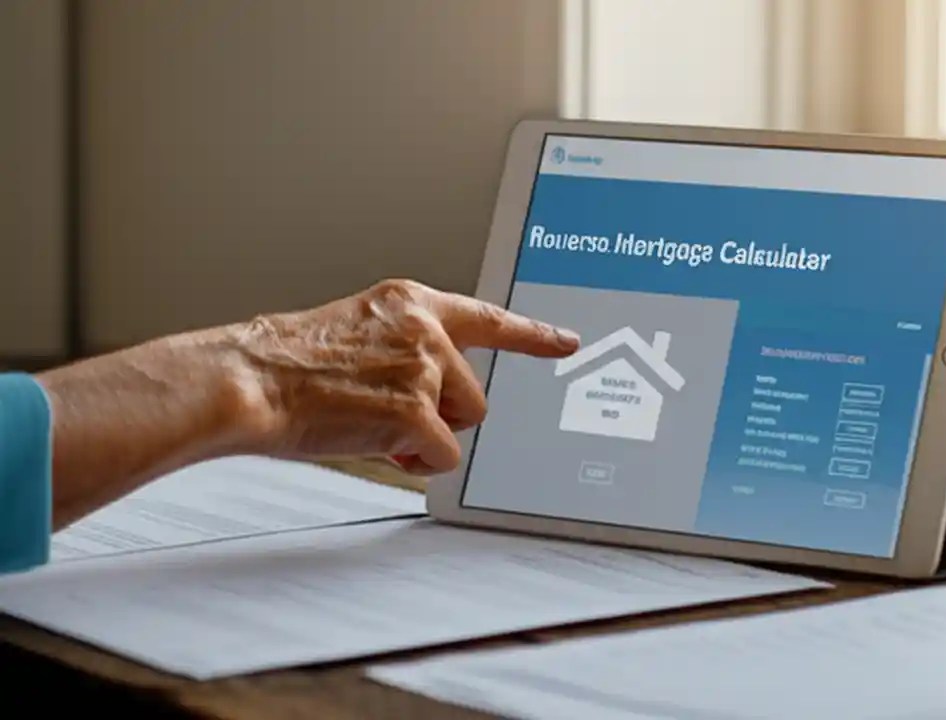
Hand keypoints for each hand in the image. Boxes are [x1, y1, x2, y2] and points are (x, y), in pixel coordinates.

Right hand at [232, 279, 578, 473]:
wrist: (249, 380)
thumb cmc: (289, 366)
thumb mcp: (358, 335)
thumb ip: (405, 351)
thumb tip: (434, 399)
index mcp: (409, 302)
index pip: (487, 317)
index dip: (532, 335)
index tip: (565, 341)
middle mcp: (425, 328)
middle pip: (473, 392)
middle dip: (440, 414)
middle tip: (384, 411)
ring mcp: (423, 367)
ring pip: (462, 423)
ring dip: (426, 436)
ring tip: (371, 421)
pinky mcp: (416, 410)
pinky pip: (444, 456)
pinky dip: (415, 461)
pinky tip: (374, 443)